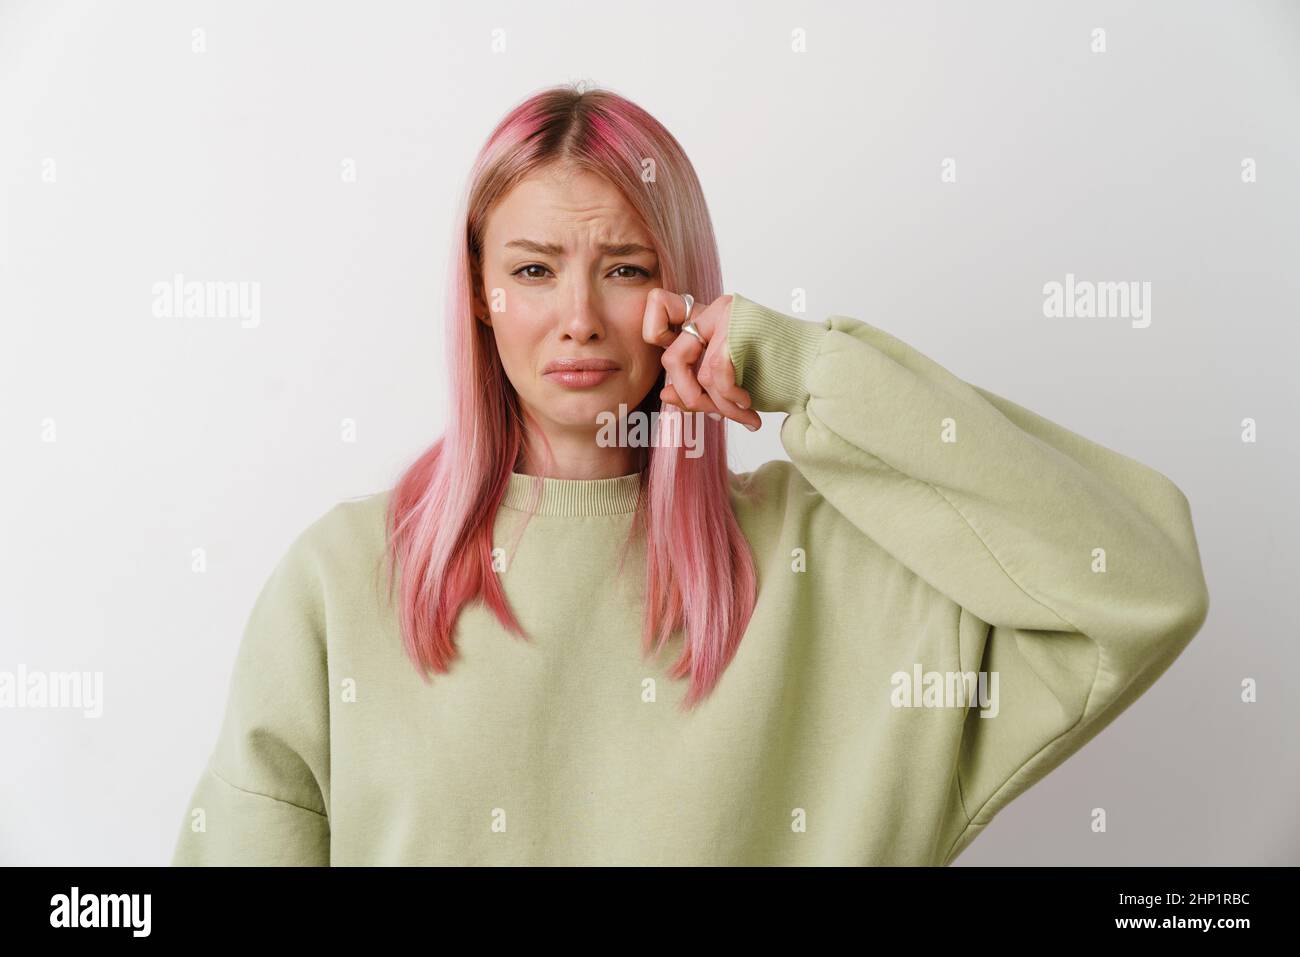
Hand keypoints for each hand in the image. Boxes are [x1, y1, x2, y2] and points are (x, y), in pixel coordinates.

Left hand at [641, 289, 761, 431]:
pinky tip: (748, 405)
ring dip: (720, 405)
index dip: (654, 337)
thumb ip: (696, 388)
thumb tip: (665, 397)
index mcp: (706, 317)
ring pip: (699, 372)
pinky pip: (718, 373)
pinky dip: (730, 398)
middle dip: (690, 398)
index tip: (677, 372)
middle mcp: (713, 309)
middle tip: (713, 415)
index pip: (657, 309)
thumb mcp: (727, 383)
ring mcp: (726, 314)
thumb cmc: (775, 373)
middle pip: (672, 358)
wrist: (817, 367)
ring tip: (743, 415)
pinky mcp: (740, 324)